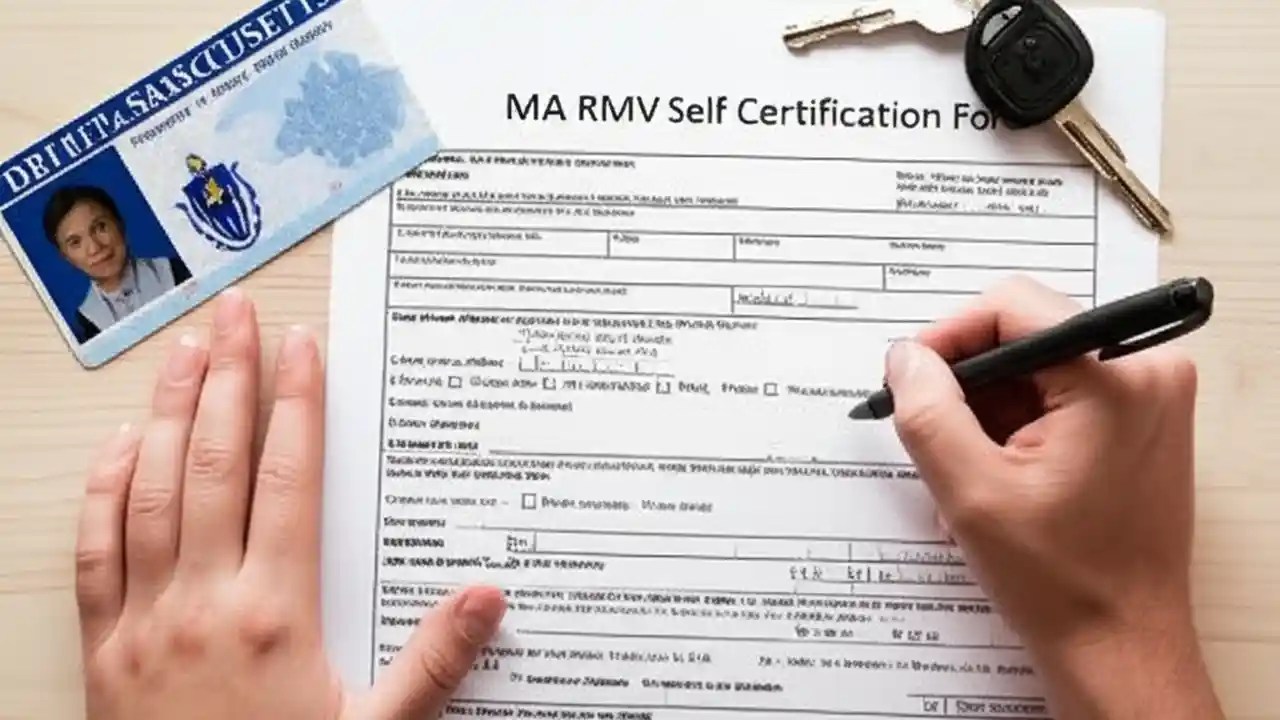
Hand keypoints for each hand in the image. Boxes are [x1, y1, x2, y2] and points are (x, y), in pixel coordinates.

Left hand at [74, 289, 505, 719]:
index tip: (301, 348)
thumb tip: (487, 597)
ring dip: (167, 411)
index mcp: (275, 612)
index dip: (295, 404)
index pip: (287, 479)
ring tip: (183, 349)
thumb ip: (432, 664)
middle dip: (227, 377)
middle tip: (236, 314)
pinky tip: (121, 446)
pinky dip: (104, 488)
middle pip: (215, 461)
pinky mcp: (104, 646)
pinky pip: (94, 549)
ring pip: (150, 487)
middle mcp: (204, 600)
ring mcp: (145, 618)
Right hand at [884, 277, 1223, 719]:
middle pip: (1024, 334)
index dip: (947, 335)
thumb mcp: (971, 492)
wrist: (1120, 646)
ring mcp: (1149, 398)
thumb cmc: (1064, 583)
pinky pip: (1058, 395)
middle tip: (934, 436)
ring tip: (967, 473)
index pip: (1012, 306)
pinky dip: (1015, 427)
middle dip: (967, 384)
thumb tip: (905, 357)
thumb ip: (928, 411)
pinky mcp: (1139, 422)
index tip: (908, 376)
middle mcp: (1147, 373)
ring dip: (987, 412)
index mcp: (1117, 378)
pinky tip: (995, 477)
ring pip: (1036, 368)